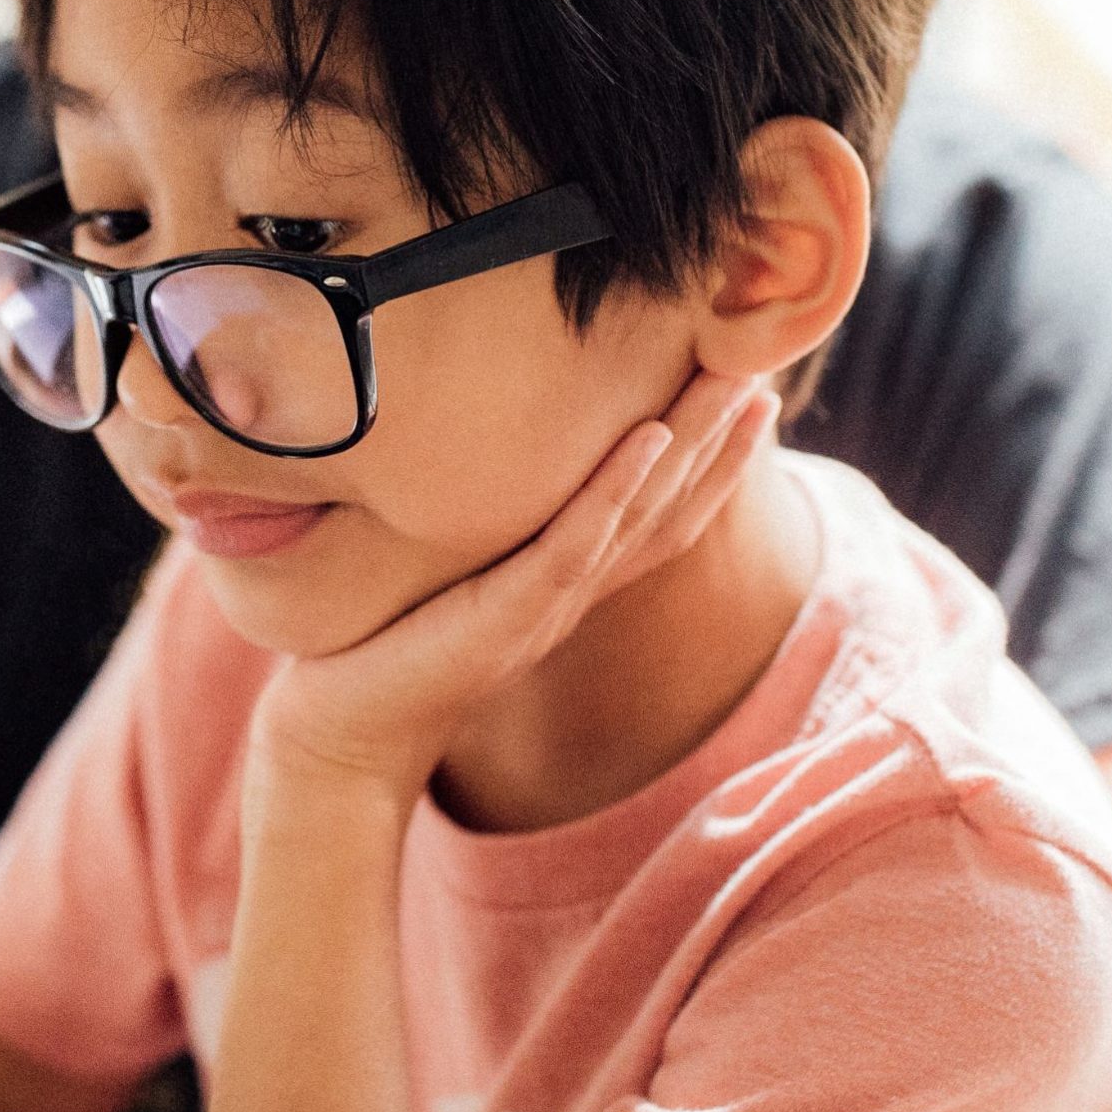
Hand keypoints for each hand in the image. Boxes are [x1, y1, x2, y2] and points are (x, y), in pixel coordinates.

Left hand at [244, 371, 776, 814]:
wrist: (345, 739)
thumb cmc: (384, 655)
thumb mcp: (447, 583)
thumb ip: (481, 544)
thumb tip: (469, 472)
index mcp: (563, 586)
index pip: (658, 517)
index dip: (709, 462)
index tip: (746, 397)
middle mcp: (571, 594)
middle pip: (673, 510)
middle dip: (722, 442)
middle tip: (765, 371)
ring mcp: (548, 605)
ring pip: (645, 518)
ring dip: (694, 449)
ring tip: (735, 387)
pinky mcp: (509, 613)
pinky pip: (577, 542)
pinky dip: (618, 489)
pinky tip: (650, 438)